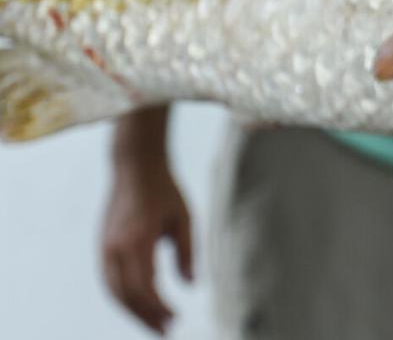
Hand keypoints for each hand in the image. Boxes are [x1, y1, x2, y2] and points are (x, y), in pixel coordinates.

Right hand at [103, 112, 192, 333]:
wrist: (134, 166)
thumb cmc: (164, 190)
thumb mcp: (184, 219)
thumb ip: (188, 253)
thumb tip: (191, 285)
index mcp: (137, 240)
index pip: (145, 287)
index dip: (158, 309)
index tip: (175, 321)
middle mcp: (116, 248)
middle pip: (126, 296)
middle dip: (145, 317)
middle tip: (166, 332)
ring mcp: (105, 248)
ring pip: (114, 292)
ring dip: (133, 311)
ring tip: (154, 324)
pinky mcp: (103, 247)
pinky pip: (109, 281)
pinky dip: (123, 298)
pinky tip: (139, 305)